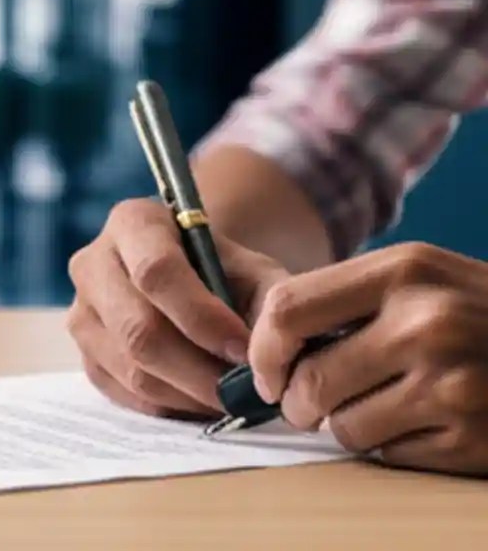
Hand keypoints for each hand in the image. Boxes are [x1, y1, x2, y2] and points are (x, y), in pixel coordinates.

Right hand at [66, 198, 288, 418]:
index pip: (156, 272)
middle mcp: (92, 263)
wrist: (184, 278)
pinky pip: (123, 393)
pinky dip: (168, 406)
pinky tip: (200, 401)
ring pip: (130, 368)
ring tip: (228, 399)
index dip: (201, 317)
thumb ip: (270, 302)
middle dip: (198, 370)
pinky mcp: (83, 353)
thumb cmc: (221, 270)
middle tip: (242, 391)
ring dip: (186, 394)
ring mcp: (80, 312)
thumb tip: (265, 355)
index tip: (244, 350)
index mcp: (132, 223)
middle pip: (137, 329)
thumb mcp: (253, 269)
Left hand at [249, 242, 487, 475]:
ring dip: (348, 425)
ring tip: (385, 404)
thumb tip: (260, 346)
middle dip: (298, 402)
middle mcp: (428, 322)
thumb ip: (343, 300)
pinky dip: (394, 446)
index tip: (266, 371)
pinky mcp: (471, 437)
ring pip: (343, 426)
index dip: (261, 350)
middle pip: (308, 380)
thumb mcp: (420, 279)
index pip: (287, 309)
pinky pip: (388, 455)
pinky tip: (428, 422)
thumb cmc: (478, 313)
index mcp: (405, 270)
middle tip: (310, 404)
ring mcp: (453, 384)